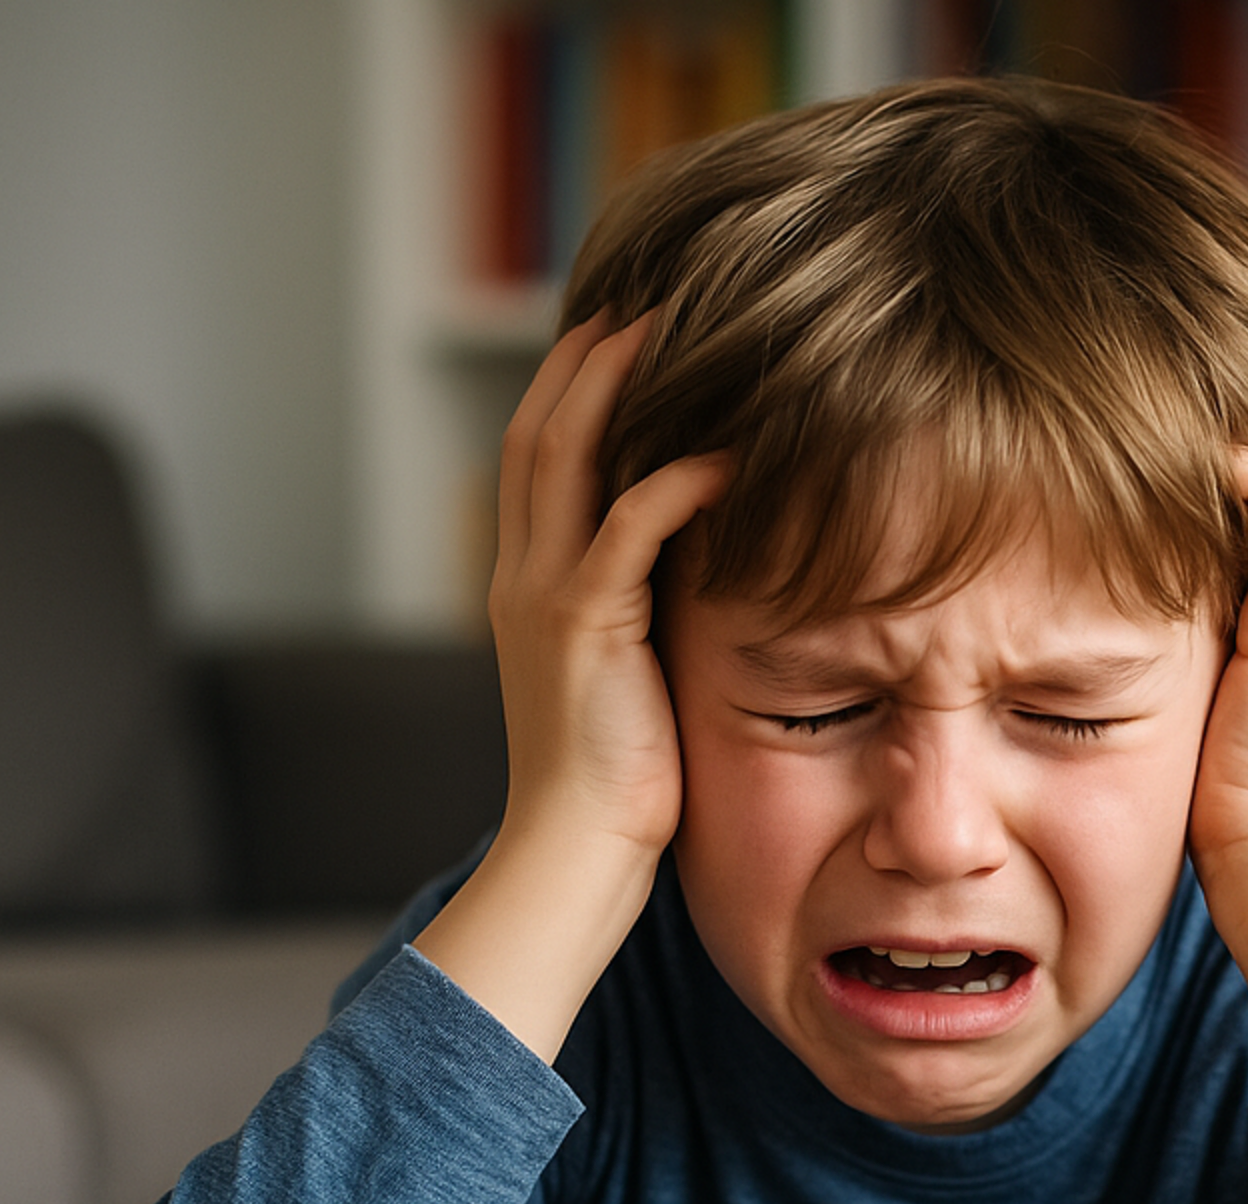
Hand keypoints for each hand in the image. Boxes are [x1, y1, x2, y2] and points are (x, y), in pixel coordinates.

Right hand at [489, 307, 730, 859]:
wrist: (570, 857)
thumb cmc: (613, 788)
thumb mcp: (622, 685)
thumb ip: (639, 622)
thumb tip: (696, 582)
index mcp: (526, 590)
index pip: (537, 460)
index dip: (573, 390)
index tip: (623, 338)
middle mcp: (522, 579)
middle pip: (542, 432)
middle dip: (590, 360)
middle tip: (648, 302)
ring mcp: (545, 598)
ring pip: (570, 456)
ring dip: (621, 388)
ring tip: (675, 333)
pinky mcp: (586, 627)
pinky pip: (632, 525)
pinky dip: (676, 479)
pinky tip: (726, 454)